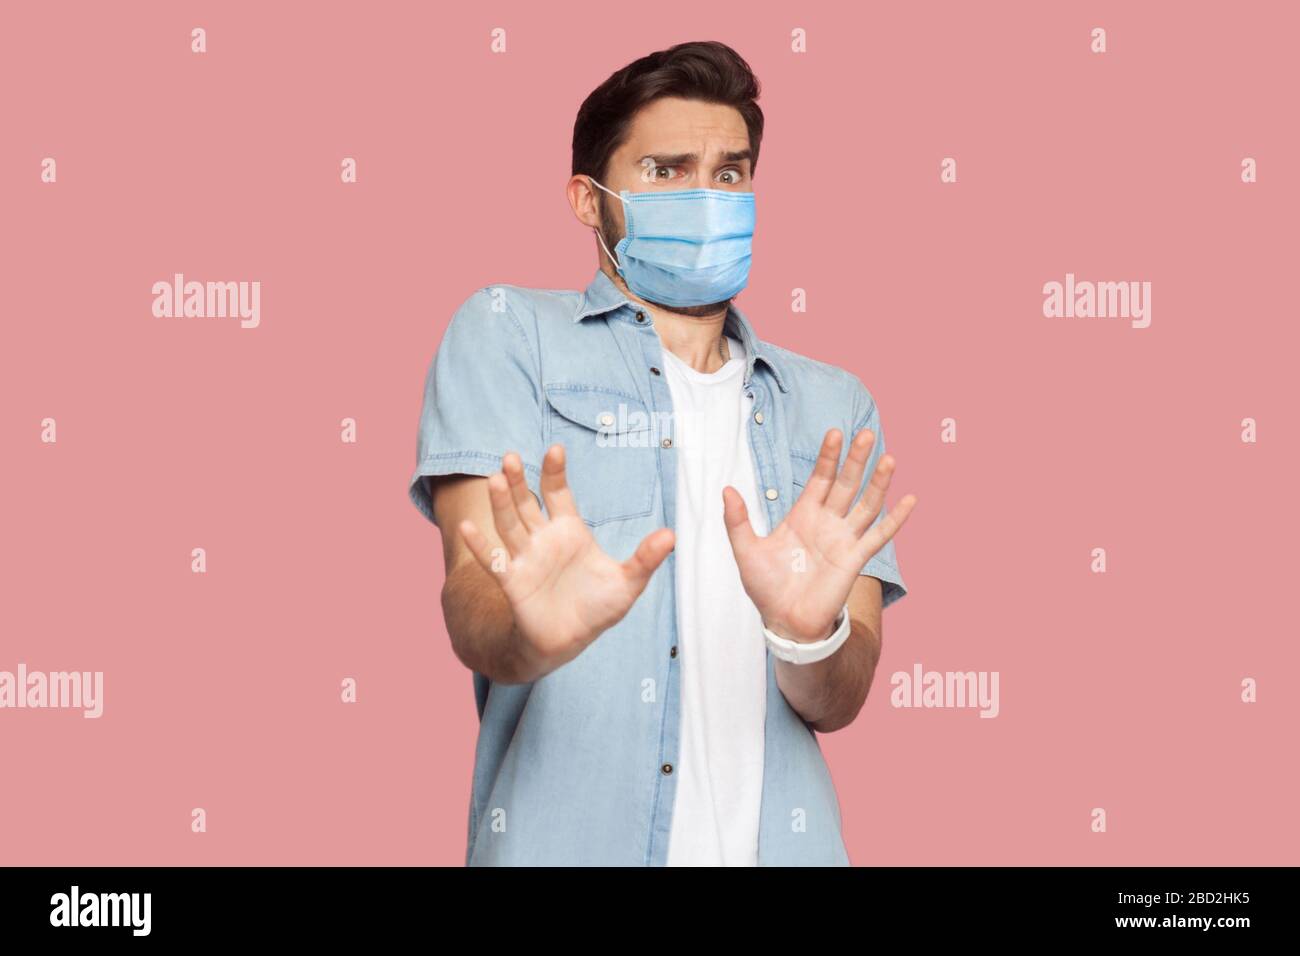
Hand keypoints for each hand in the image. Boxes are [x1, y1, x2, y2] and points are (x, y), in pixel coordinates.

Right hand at [457, 444, 675, 677]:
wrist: (570, 641)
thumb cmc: (597, 609)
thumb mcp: (628, 583)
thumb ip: (646, 558)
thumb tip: (672, 535)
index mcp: (570, 531)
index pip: (559, 493)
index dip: (555, 472)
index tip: (555, 449)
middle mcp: (543, 539)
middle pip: (527, 502)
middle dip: (520, 480)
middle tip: (511, 456)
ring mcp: (526, 558)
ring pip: (509, 523)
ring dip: (501, 503)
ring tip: (495, 479)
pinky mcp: (513, 582)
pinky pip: (494, 560)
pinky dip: (481, 546)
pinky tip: (466, 528)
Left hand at [723, 428, 916, 642]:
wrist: (784, 622)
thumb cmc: (766, 588)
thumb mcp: (746, 551)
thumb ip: (736, 521)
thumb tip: (726, 489)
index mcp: (803, 515)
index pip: (820, 478)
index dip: (828, 457)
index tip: (834, 433)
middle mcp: (827, 522)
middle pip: (846, 483)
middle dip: (856, 460)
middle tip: (866, 433)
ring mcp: (843, 539)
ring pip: (866, 504)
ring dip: (878, 482)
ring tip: (889, 458)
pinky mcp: (855, 559)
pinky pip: (879, 536)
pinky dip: (896, 519)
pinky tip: (911, 499)